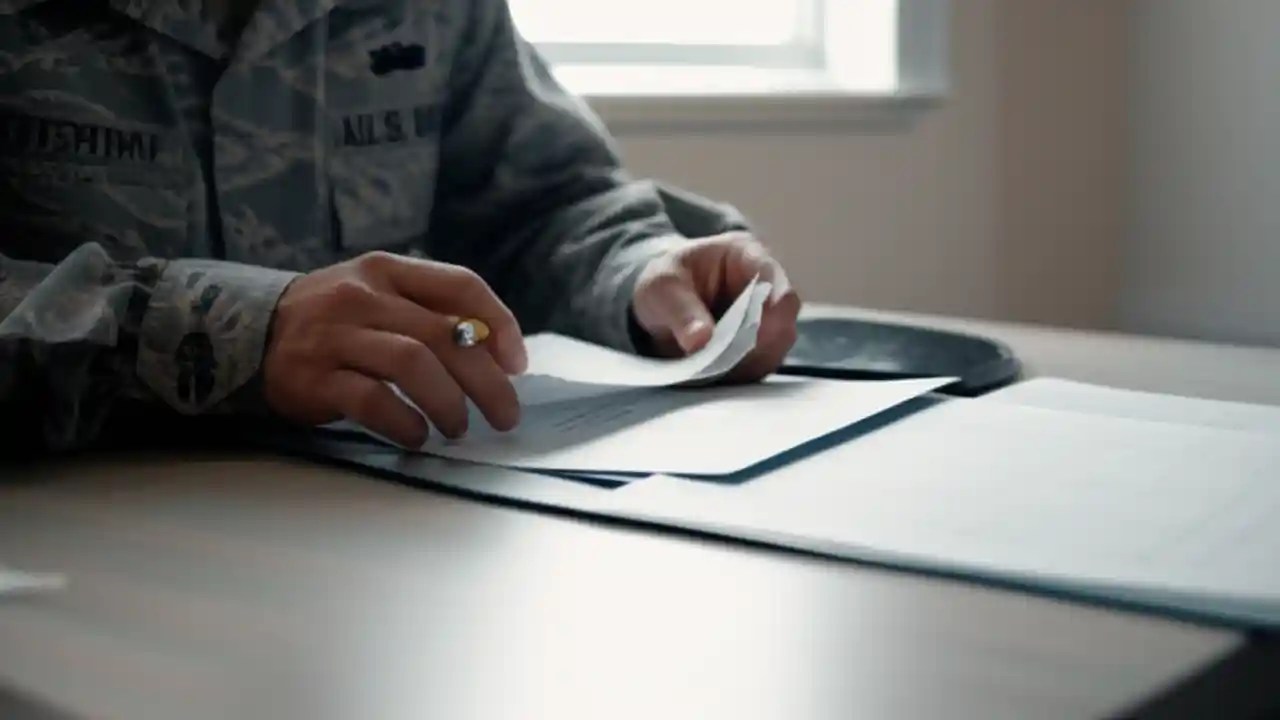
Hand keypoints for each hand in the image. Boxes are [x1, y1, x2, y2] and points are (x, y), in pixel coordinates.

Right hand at [263, 252, 527, 446]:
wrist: (244, 331)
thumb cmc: (333, 323)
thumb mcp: (378, 297)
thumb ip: (428, 314)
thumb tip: (497, 357)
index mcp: (388, 270)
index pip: (461, 285)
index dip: (500, 324)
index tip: (517, 365)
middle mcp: (363, 296)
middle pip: (443, 335)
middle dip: (486, 381)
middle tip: (504, 416)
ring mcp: (335, 335)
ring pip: (412, 364)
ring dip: (448, 403)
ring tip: (457, 428)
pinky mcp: (312, 377)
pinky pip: (371, 400)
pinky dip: (403, 422)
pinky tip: (416, 436)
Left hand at [632, 233, 800, 380]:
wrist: (662, 304)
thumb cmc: (666, 283)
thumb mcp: (661, 289)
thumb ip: (681, 312)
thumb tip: (700, 341)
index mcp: (747, 257)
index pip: (772, 280)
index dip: (768, 307)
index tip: (747, 334)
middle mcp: (767, 289)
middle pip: (782, 322)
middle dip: (752, 345)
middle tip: (718, 357)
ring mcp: (768, 322)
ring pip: (774, 350)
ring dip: (744, 363)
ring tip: (708, 365)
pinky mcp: (760, 350)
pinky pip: (760, 368)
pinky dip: (738, 375)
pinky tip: (713, 371)